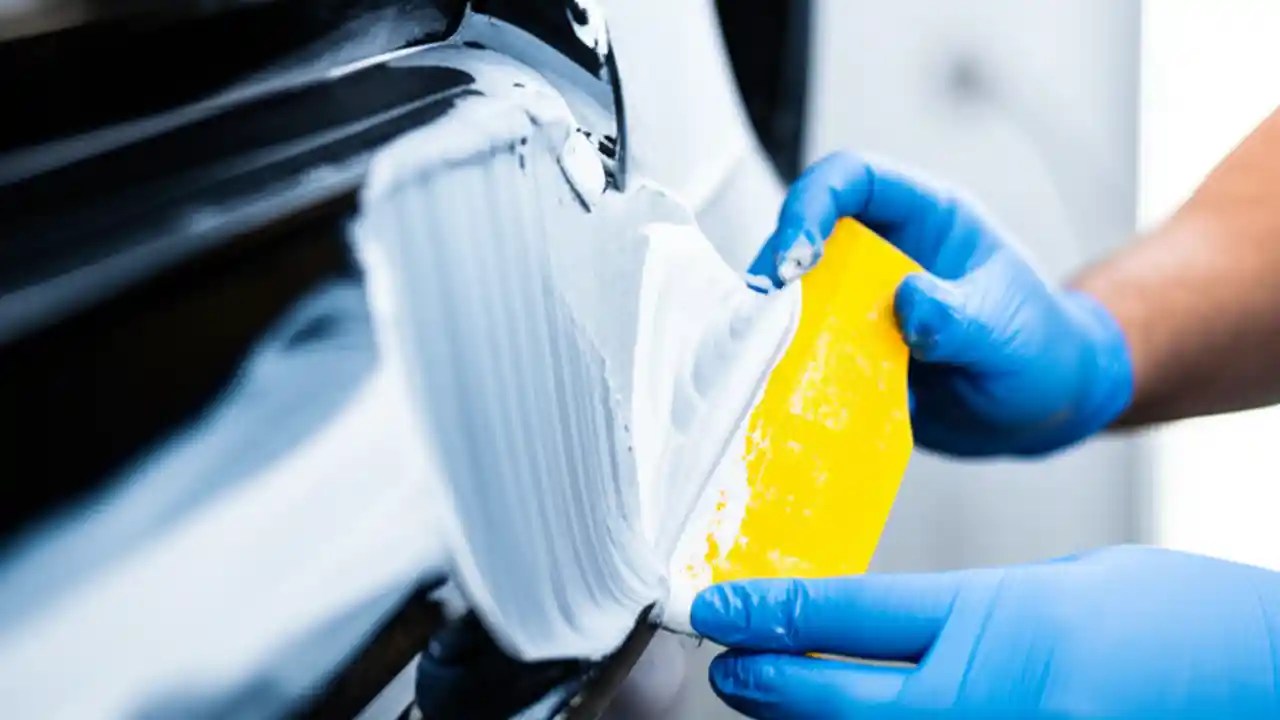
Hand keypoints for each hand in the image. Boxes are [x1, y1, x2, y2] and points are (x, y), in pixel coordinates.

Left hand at [691, 545, 1279, 717]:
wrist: (1271, 683)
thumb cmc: (1182, 626)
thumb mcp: (1066, 585)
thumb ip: (976, 611)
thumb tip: (901, 633)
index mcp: (998, 621)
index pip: (846, 615)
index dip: (769, 611)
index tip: (720, 606)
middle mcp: (988, 700)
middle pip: (834, 695)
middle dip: (765, 679)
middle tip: (723, 662)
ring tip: (765, 697)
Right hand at [748, 152, 1132, 455]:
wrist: (1043, 408)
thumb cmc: (1040, 350)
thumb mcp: (1008, 332)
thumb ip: (960, 317)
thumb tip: (906, 303)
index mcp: (925, 218)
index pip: (853, 180)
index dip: (812, 204)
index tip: (796, 259)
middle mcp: (884, 254)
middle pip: (805, 240)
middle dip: (778, 277)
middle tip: (767, 322)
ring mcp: (864, 305)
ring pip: (799, 303)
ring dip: (785, 333)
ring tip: (785, 365)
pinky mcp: (853, 353)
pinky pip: (812, 355)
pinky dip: (803, 376)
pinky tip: (812, 401)